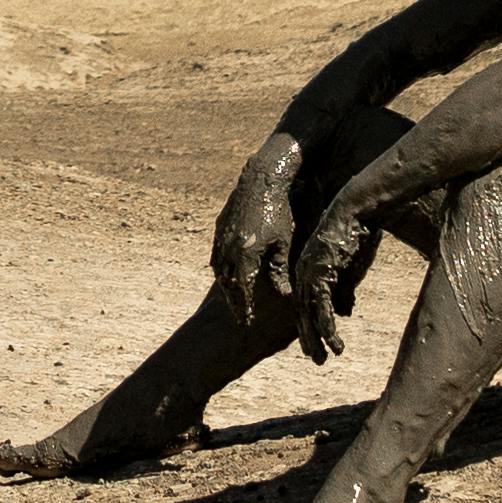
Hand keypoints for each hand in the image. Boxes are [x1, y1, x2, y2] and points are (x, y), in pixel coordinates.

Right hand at [211, 141, 303, 323]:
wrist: (259, 180)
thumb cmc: (278, 212)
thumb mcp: (284, 243)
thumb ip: (280, 270)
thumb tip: (285, 295)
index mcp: (245, 254)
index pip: (241, 289)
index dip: (244, 308)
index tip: (247, 321)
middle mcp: (228, 248)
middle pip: (227, 283)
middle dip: (233, 302)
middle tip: (240, 317)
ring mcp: (220, 237)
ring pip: (219, 269)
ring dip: (226, 286)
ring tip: (234, 299)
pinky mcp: (219, 227)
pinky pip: (216, 255)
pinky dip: (221, 268)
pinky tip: (226, 274)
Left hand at [291, 200, 373, 363]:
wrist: (357, 210)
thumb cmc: (356, 234)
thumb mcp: (351, 268)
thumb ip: (345, 290)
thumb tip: (345, 314)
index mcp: (308, 270)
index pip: (304, 303)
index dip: (309, 325)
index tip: (314, 344)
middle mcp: (303, 272)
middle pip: (302, 312)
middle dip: (309, 338)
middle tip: (316, 359)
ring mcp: (308, 273)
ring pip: (308, 314)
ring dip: (316, 338)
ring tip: (323, 359)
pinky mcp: (318, 273)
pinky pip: (320, 307)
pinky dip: (326, 327)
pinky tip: (334, 343)